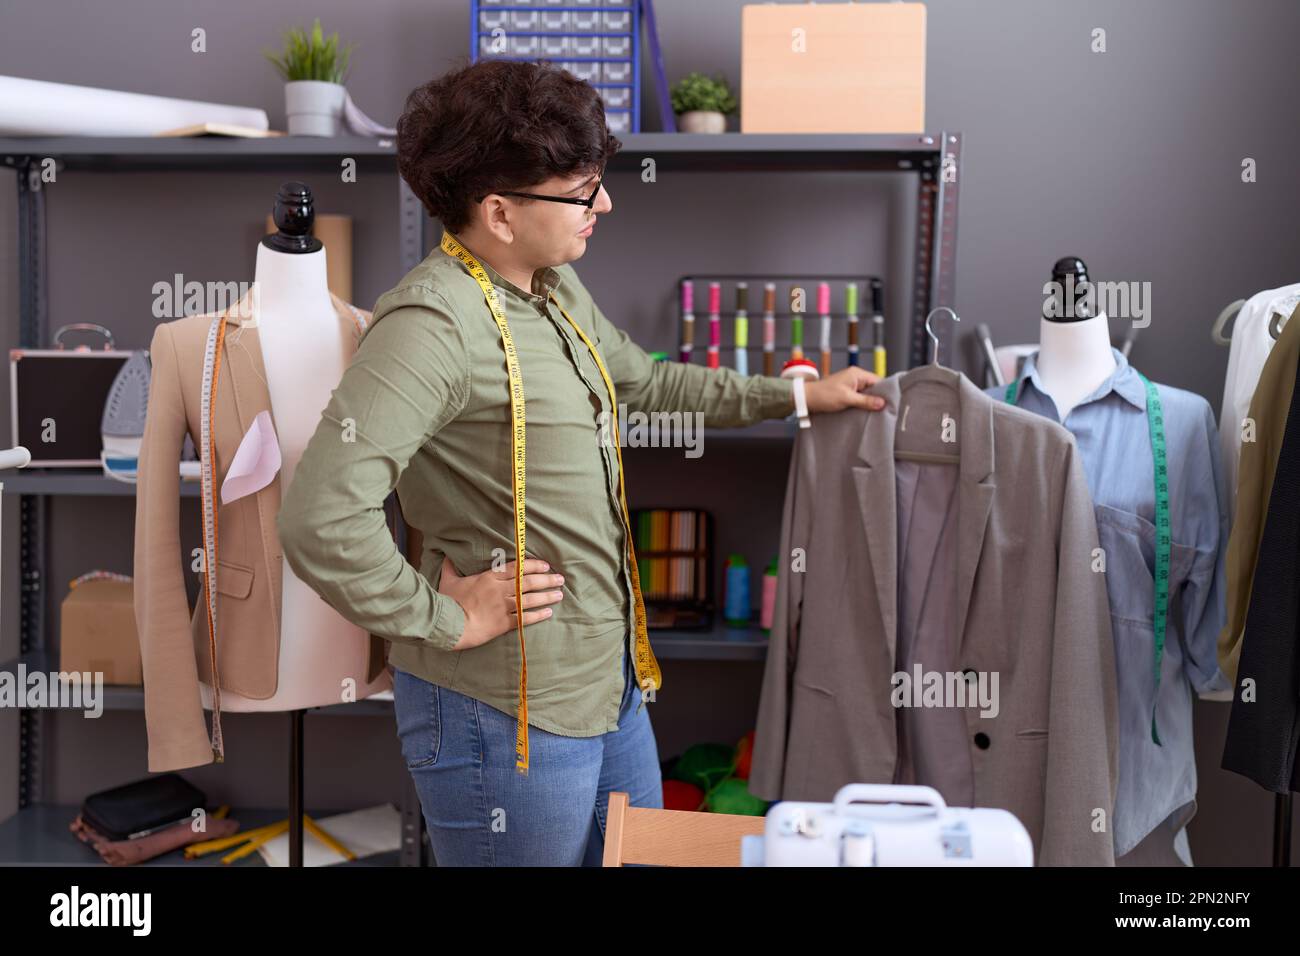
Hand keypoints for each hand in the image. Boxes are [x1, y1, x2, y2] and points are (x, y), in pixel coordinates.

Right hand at [438, 555, 564, 650]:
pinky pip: (524, 618)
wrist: (449, 624)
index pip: (516, 568)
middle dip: (546, 579)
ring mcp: (503, 606)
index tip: (546, 565)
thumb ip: (450, 568)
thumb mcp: (448, 581)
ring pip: (530, 599)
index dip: (533, 565)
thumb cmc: (448, 602)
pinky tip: (548, 613)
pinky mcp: (503, 623)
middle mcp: (500, 590)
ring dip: (547, 596)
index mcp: (489, 577)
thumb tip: (446, 556)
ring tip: (559, 594)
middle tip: (560, 578)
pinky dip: (538, 615)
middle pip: (528, 582)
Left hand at [804, 367, 884, 413]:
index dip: (885, 392)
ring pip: (867, 393)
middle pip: (874, 387)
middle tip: (884, 411)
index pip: (878, 381)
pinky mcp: (846, 391)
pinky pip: (859, 396)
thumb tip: (883, 403)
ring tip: (875, 413)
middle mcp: (855, 376)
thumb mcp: (847, 399)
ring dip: (869, 402)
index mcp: (857, 373)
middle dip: (877, 398)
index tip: (891, 404)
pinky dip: (862, 403)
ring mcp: (850, 384)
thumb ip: (865, 400)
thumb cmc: (824, 396)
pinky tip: (864, 411)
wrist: (806, 399)